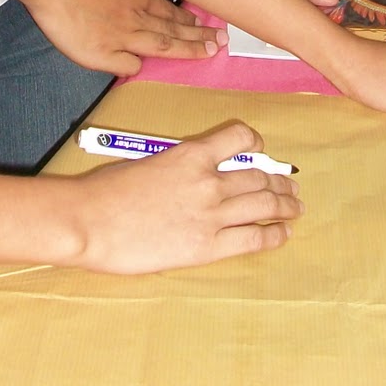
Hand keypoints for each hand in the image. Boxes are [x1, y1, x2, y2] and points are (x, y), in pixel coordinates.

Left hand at [18, 0, 223, 73]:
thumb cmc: (62, 15)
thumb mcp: (86, 54)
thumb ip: (117, 62)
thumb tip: (139, 65)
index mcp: (128, 35)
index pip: (167, 45)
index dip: (191, 50)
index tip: (212, 51)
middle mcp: (135, 13)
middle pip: (172, 26)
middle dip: (198, 34)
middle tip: (221, 37)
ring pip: (164, 7)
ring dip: (185, 17)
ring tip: (202, 22)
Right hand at [62, 122, 301, 272]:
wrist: (90, 221)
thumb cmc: (107, 190)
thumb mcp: (147, 163)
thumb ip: (176, 169)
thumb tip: (186, 180)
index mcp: (192, 153)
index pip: (239, 138)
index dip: (256, 143)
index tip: (261, 151)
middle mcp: (209, 180)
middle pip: (258, 176)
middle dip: (278, 181)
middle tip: (289, 187)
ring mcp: (211, 214)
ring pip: (263, 203)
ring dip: (285, 205)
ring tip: (295, 208)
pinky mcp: (207, 247)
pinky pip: (253, 238)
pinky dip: (274, 234)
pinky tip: (283, 233)